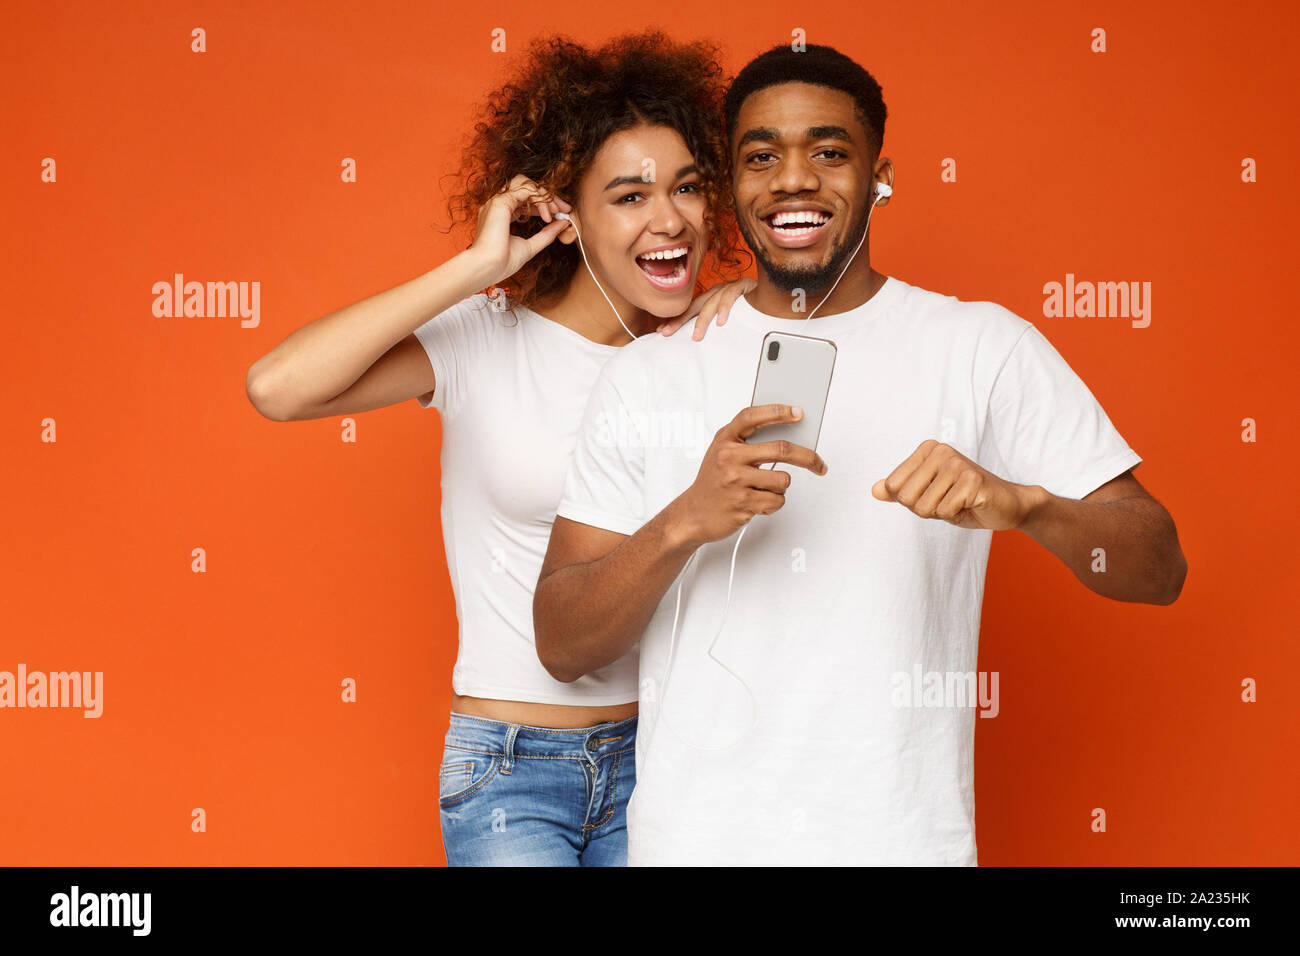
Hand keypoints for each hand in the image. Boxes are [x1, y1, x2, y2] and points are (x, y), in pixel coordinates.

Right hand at [468, 174, 571, 285]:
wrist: (488, 268)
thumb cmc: (502, 263)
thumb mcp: (531, 246)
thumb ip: (546, 234)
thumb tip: (563, 223)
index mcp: (502, 214)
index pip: (527, 200)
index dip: (546, 204)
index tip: (562, 214)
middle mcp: (499, 205)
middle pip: (528, 188)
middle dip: (549, 197)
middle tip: (565, 209)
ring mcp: (498, 201)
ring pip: (526, 184)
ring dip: (545, 195)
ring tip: (556, 211)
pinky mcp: (501, 201)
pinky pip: (526, 189)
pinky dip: (540, 199)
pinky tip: (546, 216)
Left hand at [656, 276, 756, 339]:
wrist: (772, 293)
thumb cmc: (750, 309)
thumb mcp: (728, 320)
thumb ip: (714, 327)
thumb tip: (698, 342)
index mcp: (711, 298)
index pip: (689, 309)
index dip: (675, 320)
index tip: (662, 332)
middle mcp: (717, 291)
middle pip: (694, 305)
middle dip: (680, 319)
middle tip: (669, 332)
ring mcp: (729, 287)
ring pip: (711, 302)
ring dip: (703, 320)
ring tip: (697, 336)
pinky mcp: (743, 285)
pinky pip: (731, 295)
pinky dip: (725, 308)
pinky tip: (722, 320)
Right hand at [668, 404, 828, 547]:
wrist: (693, 514)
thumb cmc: (713, 481)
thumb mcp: (721, 453)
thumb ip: (746, 441)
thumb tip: (787, 432)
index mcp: (725, 440)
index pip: (752, 417)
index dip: (777, 412)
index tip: (798, 413)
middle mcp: (729, 457)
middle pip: (781, 449)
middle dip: (807, 457)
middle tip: (818, 463)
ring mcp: (735, 480)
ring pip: (783, 480)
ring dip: (780, 487)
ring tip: (762, 489)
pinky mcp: (743, 503)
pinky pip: (776, 500)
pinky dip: (773, 503)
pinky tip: (757, 503)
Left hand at [871, 439, 1035, 530]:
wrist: (1005, 505)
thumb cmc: (965, 499)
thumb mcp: (927, 494)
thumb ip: (901, 491)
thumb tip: (875, 489)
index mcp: (927, 450)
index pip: (893, 486)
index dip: (911, 500)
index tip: (934, 494)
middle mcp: (940, 451)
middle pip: (906, 497)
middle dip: (925, 508)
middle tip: (948, 501)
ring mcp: (957, 463)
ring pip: (924, 507)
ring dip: (942, 513)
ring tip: (959, 502)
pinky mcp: (972, 480)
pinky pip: (945, 511)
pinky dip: (956, 515)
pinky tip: (970, 505)